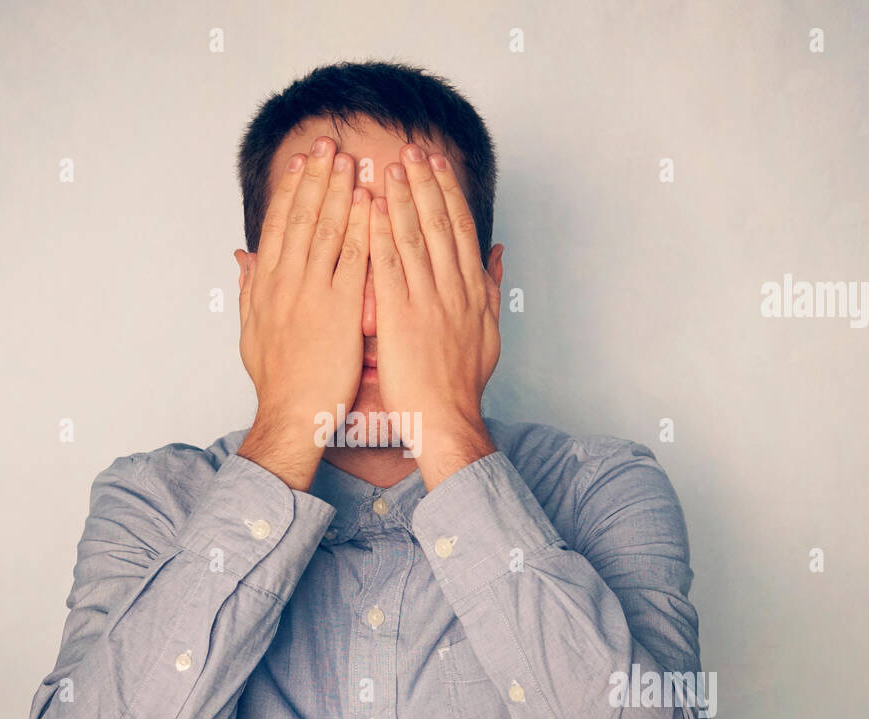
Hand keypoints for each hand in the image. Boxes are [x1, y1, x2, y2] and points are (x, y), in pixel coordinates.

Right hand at [235, 136, 370, 489]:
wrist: (294, 415)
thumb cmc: (279, 380)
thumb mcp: (251, 331)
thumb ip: (249, 289)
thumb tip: (243, 256)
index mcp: (266, 285)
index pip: (279, 225)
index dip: (292, 189)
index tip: (302, 161)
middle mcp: (286, 283)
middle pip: (302, 217)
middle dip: (317, 176)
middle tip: (329, 142)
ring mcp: (313, 294)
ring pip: (327, 230)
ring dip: (340, 191)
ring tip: (350, 160)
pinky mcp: (341, 310)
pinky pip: (354, 260)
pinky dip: (361, 228)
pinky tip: (371, 203)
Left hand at [369, 144, 504, 489]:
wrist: (446, 418)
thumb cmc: (461, 383)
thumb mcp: (490, 332)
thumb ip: (493, 288)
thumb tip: (498, 255)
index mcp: (472, 291)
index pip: (461, 230)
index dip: (447, 193)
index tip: (435, 165)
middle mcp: (453, 289)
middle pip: (439, 224)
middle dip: (424, 183)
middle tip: (411, 149)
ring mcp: (427, 301)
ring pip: (414, 237)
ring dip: (401, 198)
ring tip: (390, 166)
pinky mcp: (400, 316)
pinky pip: (388, 266)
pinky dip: (379, 234)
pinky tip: (369, 209)